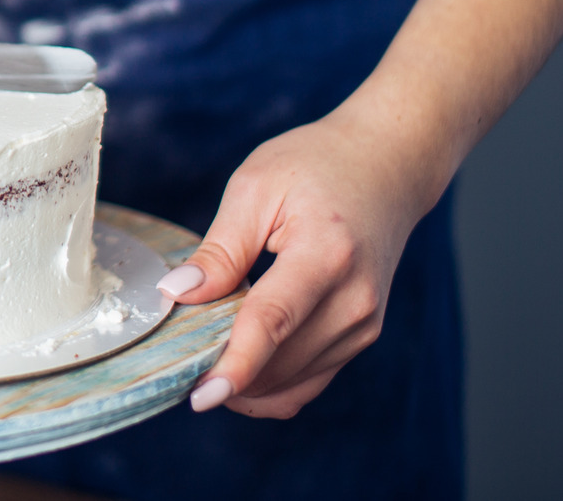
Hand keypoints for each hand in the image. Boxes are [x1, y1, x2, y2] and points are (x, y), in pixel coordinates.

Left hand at [154, 103, 448, 417]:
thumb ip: (219, 250)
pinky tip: (237, 368)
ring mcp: (364, 323)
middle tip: (179, 360)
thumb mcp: (256, 188)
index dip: (235, 364)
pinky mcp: (362, 336)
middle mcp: (355, 298)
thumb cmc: (316, 165)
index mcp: (326, 252)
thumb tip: (176, 295)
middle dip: (226, 374)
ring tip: (205, 353)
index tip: (200, 396)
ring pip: (293, 382)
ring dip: (245, 383)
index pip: (274, 322)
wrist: (386, 167)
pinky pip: (309, 382)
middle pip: (280, 361)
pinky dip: (268, 385)